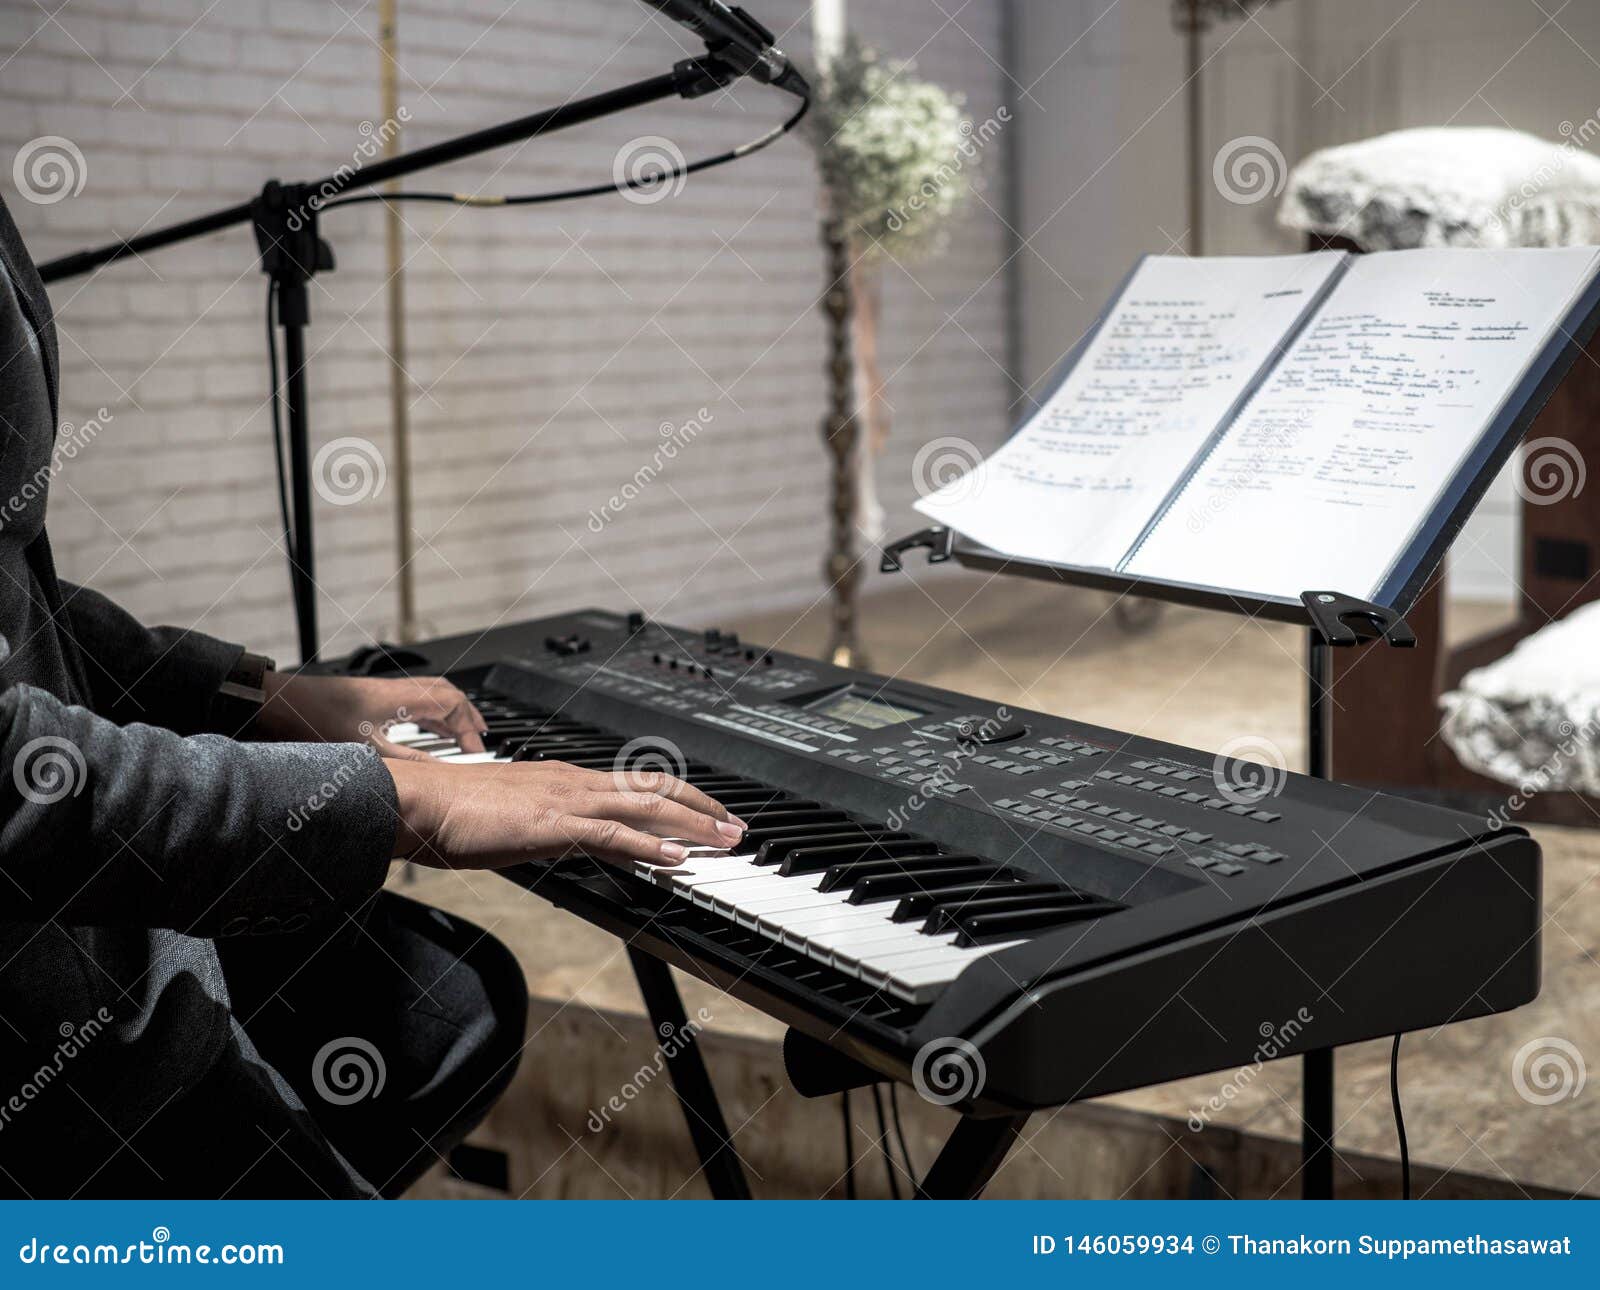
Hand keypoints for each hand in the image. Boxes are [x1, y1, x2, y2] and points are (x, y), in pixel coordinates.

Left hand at [257, 673, 487, 751]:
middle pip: (448, 694)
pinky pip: (414, 700)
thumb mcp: (369, 752)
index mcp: (403, 698)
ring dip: (449, 713)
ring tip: (459, 733)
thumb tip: (440, 773)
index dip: (470, 728)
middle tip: (479, 737)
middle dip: (468, 715)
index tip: (477, 751)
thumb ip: (409, 763)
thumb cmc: (317, 720)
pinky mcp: (373, 697)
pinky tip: (423, 731)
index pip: (453, 705)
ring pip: (431, 695)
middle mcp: (398, 690)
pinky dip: (429, 714)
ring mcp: (385, 691)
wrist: (282, 704)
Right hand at [384, 758, 745, 868]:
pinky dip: (651, 846)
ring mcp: (567, 801)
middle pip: (656, 787)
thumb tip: (566, 841)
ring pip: (646, 806)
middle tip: (736, 827)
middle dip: (703, 807)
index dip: (679, 796)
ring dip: (693, 825)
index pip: (636, 782)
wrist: (418, 801)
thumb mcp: (512, 818)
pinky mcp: (554, 825)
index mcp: (566, 778)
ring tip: (725, 842)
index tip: (707, 813)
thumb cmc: (452, 812)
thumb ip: (545, 826)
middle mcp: (574, 781)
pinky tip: (676, 858)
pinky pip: (613, 835)